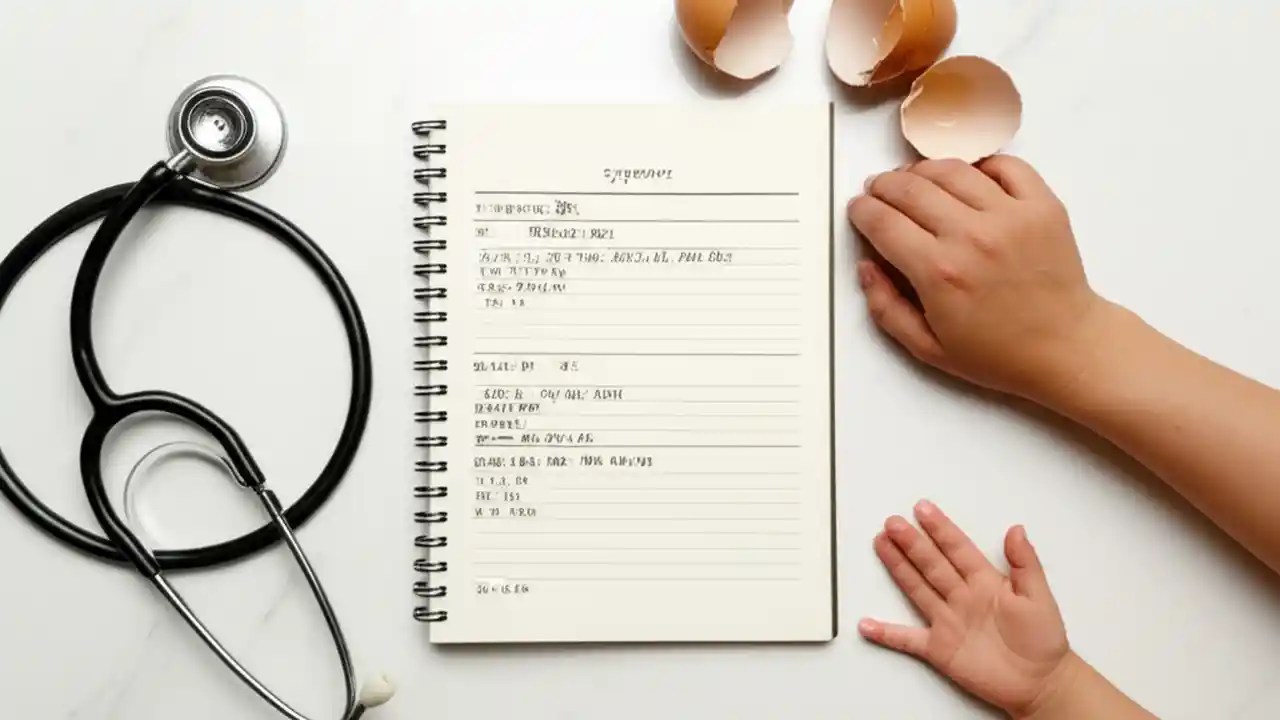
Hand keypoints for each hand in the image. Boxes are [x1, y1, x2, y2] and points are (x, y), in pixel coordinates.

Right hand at [848, 156, 1115, 401]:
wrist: (1067, 348)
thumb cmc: (998, 353)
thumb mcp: (928, 348)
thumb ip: (886, 308)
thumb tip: (866, 266)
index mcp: (938, 273)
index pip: (882, 221)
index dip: (862, 210)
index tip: (859, 209)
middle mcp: (971, 236)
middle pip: (910, 187)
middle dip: (884, 185)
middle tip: (879, 191)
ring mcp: (1010, 216)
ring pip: (951, 169)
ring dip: (923, 169)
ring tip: (915, 179)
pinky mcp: (1042, 206)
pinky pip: (1005, 166)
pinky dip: (979, 165)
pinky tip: (967, 179)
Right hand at [859, 501, 1073, 717]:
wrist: (1041, 683)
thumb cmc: (1044, 640)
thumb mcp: (1040, 596)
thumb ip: (1026, 564)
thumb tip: (1016, 530)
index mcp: (985, 581)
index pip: (958, 548)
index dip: (940, 529)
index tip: (923, 509)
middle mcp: (962, 597)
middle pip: (931, 563)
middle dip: (911, 543)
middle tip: (893, 523)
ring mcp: (948, 621)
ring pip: (917, 588)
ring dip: (898, 567)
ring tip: (881, 544)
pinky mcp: (940, 649)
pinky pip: (907, 639)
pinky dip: (887, 633)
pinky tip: (868, 624)